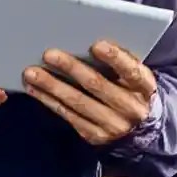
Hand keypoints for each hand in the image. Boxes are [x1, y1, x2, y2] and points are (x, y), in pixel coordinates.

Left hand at [22, 41, 157, 145]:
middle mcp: (131, 108)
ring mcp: (113, 125)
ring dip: (52, 86)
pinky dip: (49, 101)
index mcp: (145, 87)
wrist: (141, 126)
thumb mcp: (135, 74)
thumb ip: (120, 60)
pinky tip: (35, 89)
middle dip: (72, 68)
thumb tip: (86, 41)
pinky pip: (68, 116)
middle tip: (49, 53)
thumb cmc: (132, 88)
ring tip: (32, 72)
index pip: (132, 71)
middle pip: (98, 86)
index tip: (95, 44)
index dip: (115, 58)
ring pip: (78, 103)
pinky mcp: (95, 135)